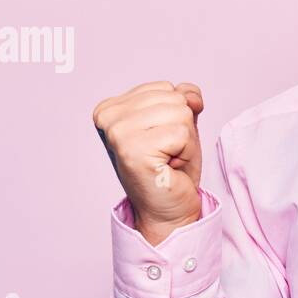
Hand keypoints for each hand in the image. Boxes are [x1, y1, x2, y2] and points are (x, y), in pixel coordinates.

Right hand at [92, 80, 203, 245]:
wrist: (168, 210)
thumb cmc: (172, 169)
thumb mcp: (180, 124)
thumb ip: (184, 100)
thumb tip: (189, 94)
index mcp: (111, 108)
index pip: (166, 88)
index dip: (177, 116)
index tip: (162, 141)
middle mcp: (108, 118)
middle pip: (174, 98)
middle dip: (184, 128)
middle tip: (168, 154)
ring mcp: (118, 133)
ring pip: (181, 113)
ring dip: (186, 141)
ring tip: (169, 160)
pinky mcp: (133, 150)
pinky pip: (183, 134)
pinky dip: (187, 152)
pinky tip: (169, 167)